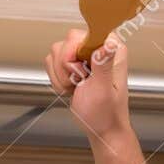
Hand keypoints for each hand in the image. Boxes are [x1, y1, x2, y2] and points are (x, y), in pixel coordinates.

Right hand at [44, 27, 131, 144]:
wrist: (101, 129)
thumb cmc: (106, 114)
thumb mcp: (104, 90)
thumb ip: (103, 64)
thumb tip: (108, 43)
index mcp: (112, 47)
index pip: (82, 34)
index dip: (74, 53)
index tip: (82, 71)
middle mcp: (98, 47)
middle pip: (66, 42)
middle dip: (66, 67)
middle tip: (79, 81)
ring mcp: (84, 55)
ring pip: (56, 52)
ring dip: (61, 75)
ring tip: (76, 86)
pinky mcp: (73, 63)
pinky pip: (52, 62)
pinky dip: (57, 79)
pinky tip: (71, 87)